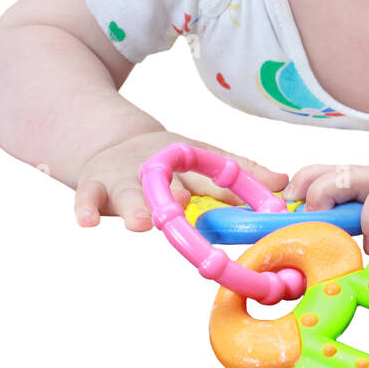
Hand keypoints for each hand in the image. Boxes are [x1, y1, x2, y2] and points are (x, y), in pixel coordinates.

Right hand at [74, 131, 289, 232]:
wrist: (114, 144)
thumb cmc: (168, 163)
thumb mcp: (203, 160)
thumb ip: (240, 173)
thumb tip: (283, 183)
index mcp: (185, 161)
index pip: (211, 172)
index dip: (232, 186)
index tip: (253, 200)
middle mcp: (154, 169)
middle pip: (166, 182)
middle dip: (174, 196)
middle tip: (182, 205)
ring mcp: (121, 178)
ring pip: (127, 192)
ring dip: (134, 207)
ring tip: (142, 223)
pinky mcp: (93, 187)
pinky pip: (86, 199)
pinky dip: (85, 209)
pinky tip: (87, 222)